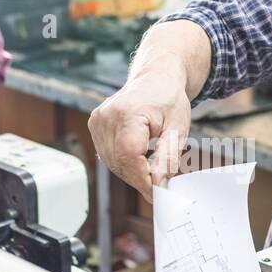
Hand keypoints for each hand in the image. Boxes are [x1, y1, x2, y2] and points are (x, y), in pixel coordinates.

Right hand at [89, 59, 192, 203]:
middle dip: (140, 178)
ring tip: (151, 165)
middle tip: (159, 184)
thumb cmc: (169, 99)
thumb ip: (167, 158)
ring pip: (112, 162)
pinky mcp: (94, 124)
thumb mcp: (177, 128)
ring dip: (132, 171)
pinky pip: (107, 154)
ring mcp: (97, 120)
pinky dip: (124, 161)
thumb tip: (159, 185)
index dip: (143, 180)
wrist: (155, 78)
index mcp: (128, 114)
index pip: (130, 157)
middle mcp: (107, 117)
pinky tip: (139, 155)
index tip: (157, 194)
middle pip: (120, 162)